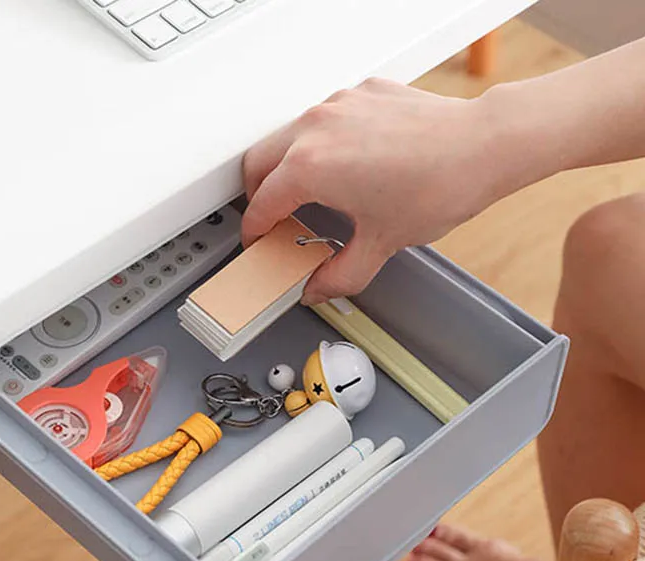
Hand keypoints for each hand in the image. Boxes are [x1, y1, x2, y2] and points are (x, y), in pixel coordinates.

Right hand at [242, 78, 505, 304]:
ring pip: (287, 136)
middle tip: (272, 219)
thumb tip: (318, 288)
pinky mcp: (361, 93)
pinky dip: (319, 144)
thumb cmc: (437, 186)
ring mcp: (337, 105)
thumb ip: (339, 275)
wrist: (483, 146)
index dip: (254, 230)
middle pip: (258, 162)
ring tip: (307, 193)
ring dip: (285, 166)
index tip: (258, 240)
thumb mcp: (381, 244)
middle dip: (257, 194)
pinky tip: (344, 164)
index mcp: (310, 167)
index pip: (261, 203)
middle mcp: (315, 128)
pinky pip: (323, 119)